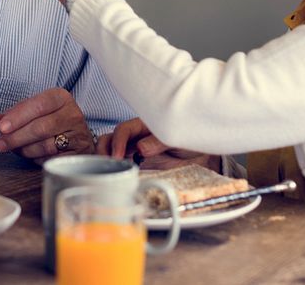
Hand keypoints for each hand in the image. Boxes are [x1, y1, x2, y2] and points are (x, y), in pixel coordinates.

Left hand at [0, 88, 94, 163]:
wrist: (78, 134)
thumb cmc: (50, 119)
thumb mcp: (32, 111)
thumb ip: (12, 115)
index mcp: (61, 97)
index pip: (38, 105)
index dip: (18, 116)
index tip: (1, 127)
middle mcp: (73, 114)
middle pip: (41, 127)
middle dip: (16, 137)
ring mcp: (78, 135)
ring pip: (46, 145)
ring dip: (24, 149)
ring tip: (13, 149)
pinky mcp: (79, 153)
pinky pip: (52, 158)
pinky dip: (36, 159)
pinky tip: (29, 155)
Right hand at [97, 118, 219, 170]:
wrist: (200, 154)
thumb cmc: (189, 139)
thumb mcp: (178, 137)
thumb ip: (159, 141)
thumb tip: (141, 147)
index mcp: (143, 125)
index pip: (123, 130)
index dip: (118, 142)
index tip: (118, 156)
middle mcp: (135, 137)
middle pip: (110, 139)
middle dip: (104, 150)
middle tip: (108, 165)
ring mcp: (134, 150)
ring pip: (112, 151)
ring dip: (106, 161)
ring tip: (109, 173)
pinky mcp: (138, 164)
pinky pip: (122, 165)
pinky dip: (115, 171)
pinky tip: (119, 179)